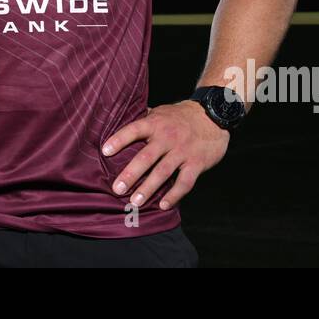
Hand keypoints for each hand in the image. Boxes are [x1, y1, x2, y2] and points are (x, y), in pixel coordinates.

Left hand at [101, 101, 230, 210]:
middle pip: (146, 157)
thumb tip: (118, 122)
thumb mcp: (160, 112)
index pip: (134, 130)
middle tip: (117, 189)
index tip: (105, 151)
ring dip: (149, 188)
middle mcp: (168, 137)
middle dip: (131, 174)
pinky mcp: (196, 163)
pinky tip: (163, 205)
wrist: (213, 116)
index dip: (119, 139)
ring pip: (163, 172)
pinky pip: (184, 182)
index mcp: (155, 123)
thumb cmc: (180, 116)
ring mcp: (183, 151)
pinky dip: (174, 195)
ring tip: (135, 202)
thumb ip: (143, 120)